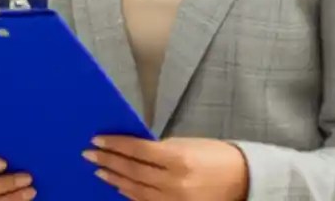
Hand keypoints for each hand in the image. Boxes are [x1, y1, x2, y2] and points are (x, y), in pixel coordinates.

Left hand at [85, 136, 248, 199]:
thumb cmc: (215, 155)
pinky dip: (131, 195)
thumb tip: (131, 149)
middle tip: (89, 155)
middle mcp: (175, 183)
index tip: (96, 140)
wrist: (245, 179)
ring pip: (136, 191)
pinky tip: (120, 187)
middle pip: (133, 171)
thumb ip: (158, 149)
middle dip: (108, 162)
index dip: (115, 145)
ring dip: (115, 180)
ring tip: (100, 170)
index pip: (137, 150)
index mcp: (178, 159)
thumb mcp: (186, 144)